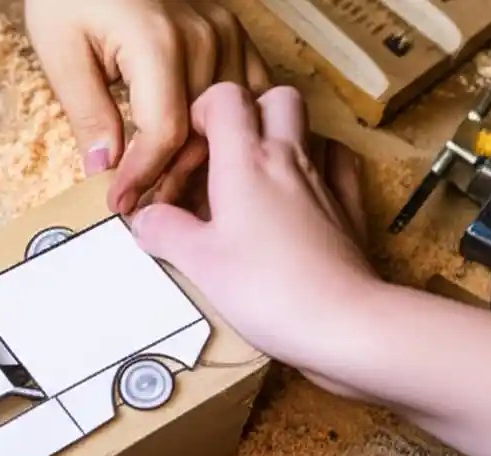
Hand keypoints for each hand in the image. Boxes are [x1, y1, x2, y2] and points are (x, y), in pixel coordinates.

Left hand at [26, 0, 270, 212]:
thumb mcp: (61, 52)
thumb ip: (87, 112)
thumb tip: (105, 168)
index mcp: (158, 43)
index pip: (164, 134)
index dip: (142, 178)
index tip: (120, 207)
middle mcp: (204, 38)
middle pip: (201, 134)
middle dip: (170, 180)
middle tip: (143, 214)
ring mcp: (225, 35)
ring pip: (226, 123)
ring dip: (200, 162)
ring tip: (171, 196)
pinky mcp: (232, 35)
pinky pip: (245, 94)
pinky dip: (230, 129)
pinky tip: (206, 157)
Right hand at [131, 84, 376, 395]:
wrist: (342, 322)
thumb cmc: (268, 290)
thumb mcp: (198, 262)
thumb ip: (164, 231)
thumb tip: (144, 219)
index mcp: (247, 162)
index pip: (224, 98)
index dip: (198, 114)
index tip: (183, 153)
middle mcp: (288, 159)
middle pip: (273, 98)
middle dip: (243, 115)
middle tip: (217, 157)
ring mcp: (323, 182)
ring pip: (306, 128)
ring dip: (278, 138)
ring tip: (251, 177)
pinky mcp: (347, 210)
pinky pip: (337, 165)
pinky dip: (316, 165)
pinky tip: (297, 190)